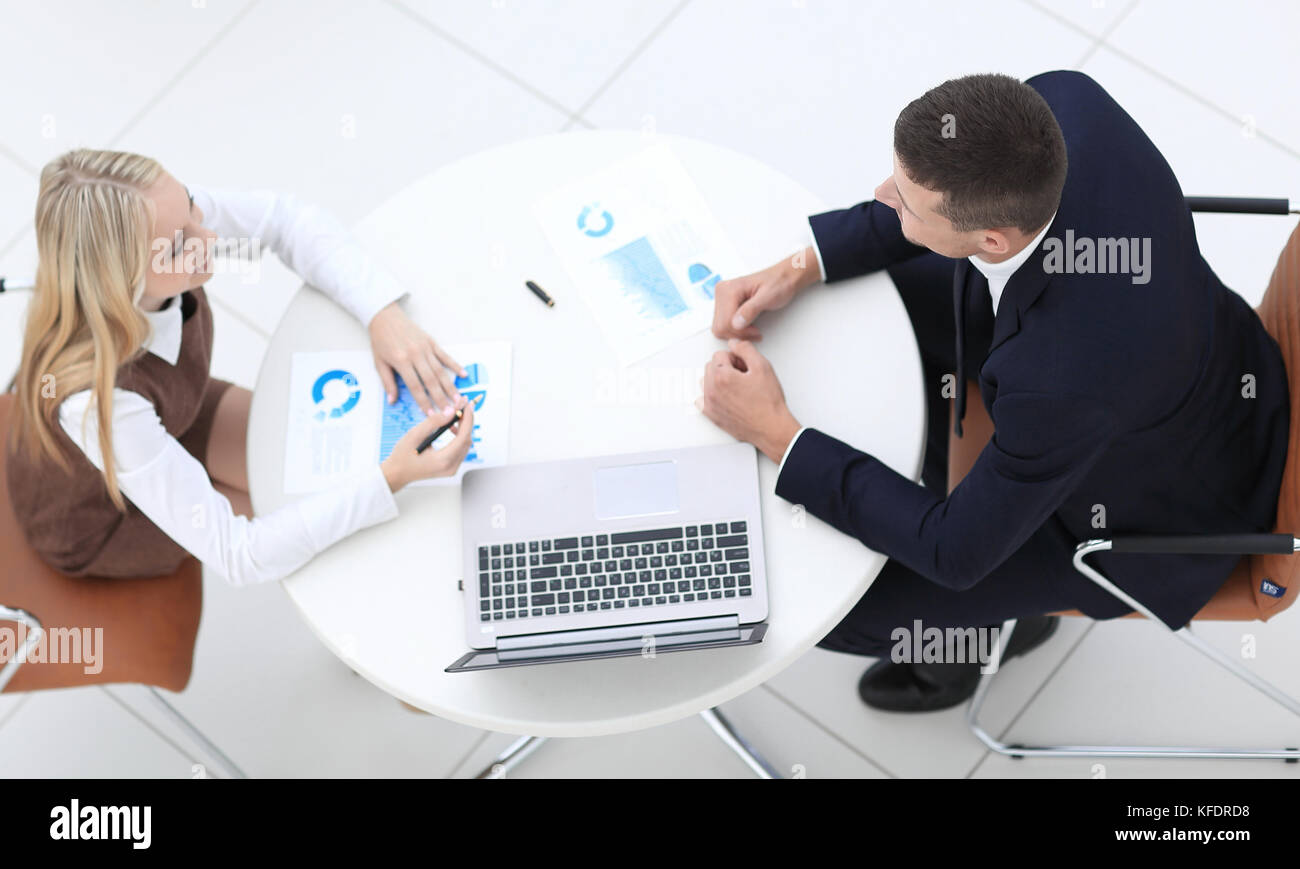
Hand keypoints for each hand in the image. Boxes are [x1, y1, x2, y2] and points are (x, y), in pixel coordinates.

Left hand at [368, 301, 467, 414]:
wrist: (384, 317)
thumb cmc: (381, 340)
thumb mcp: (379, 363)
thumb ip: (387, 382)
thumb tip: (392, 400)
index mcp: (401, 361)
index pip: (415, 386)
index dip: (424, 402)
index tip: (431, 414)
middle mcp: (415, 355)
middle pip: (431, 381)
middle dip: (441, 398)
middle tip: (449, 411)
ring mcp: (425, 348)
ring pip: (440, 370)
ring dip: (450, 386)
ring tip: (458, 398)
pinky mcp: (431, 342)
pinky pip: (445, 356)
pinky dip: (455, 365)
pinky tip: (463, 374)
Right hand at [380, 396, 474, 491]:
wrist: (397, 474)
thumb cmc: (402, 455)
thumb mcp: (414, 434)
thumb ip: (433, 422)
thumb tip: (451, 411)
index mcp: (443, 460)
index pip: (463, 437)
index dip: (468, 419)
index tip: (467, 404)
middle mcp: (451, 467)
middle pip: (466, 440)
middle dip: (466, 421)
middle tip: (462, 405)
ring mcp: (452, 469)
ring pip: (465, 445)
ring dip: (463, 428)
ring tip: (456, 414)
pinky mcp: (450, 468)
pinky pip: (460, 450)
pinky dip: (459, 437)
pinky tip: (452, 427)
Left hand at [696, 339, 801, 462]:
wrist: (770, 428)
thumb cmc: (768, 402)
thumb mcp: (762, 366)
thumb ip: (745, 349)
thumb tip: (734, 343)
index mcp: (721, 376)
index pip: (719, 354)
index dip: (735, 358)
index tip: (745, 367)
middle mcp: (711, 390)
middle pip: (711, 366)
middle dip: (726, 367)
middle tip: (743, 377)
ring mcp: (709, 404)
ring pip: (706, 381)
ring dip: (718, 380)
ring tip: (736, 388)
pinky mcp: (711, 415)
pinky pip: (702, 399)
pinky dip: (712, 396)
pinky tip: (728, 398)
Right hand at [710, 245, 820, 340]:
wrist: (783, 277)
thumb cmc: (779, 283)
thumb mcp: (768, 297)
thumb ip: (751, 310)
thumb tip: (736, 323)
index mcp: (729, 289)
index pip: (725, 322)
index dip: (742, 332)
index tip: (757, 331)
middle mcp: (722, 292)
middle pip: (720, 327)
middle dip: (739, 334)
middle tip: (755, 332)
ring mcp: (722, 298)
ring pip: (720, 328)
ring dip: (737, 333)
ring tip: (753, 329)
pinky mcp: (725, 304)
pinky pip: (723, 324)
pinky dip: (735, 330)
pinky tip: (748, 326)